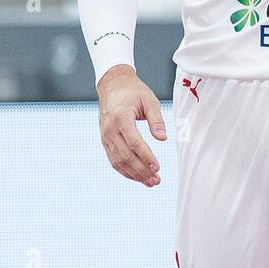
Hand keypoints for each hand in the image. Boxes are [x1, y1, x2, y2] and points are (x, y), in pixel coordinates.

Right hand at [97, 65, 166, 187]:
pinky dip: (125, 170)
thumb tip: (163, 138)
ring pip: (118, 161)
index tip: (157, 167)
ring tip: (150, 182)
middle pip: (125, 156)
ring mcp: (105, 136)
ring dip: (134, 174)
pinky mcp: (105, 140)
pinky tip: (137, 177)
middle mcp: (110, 130)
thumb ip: (156, 119)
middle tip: (156, 180)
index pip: (134, 143)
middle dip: (141, 171)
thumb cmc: (133, 91)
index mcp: (121, 118)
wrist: (112, 85)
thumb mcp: (149, 100)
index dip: (146, 157)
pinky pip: (113, 159)